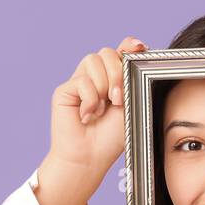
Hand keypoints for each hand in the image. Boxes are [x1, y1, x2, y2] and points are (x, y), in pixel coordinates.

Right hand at [35, 35, 147, 204]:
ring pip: (94, 60)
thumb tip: (138, 45)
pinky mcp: (65, 90)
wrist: (90, 159)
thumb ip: (132, 76)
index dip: (129, 45)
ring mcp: (79, 82)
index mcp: (113, 79)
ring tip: (104, 109)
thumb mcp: (131, 103)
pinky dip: (90, 99)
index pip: (120, 50)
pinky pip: (82, 80)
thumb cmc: (112, 138)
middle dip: (118, 73)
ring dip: (104, 85)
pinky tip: (88, 116)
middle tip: (119, 100)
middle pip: (107, 52)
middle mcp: (96, 77)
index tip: (140, 47)